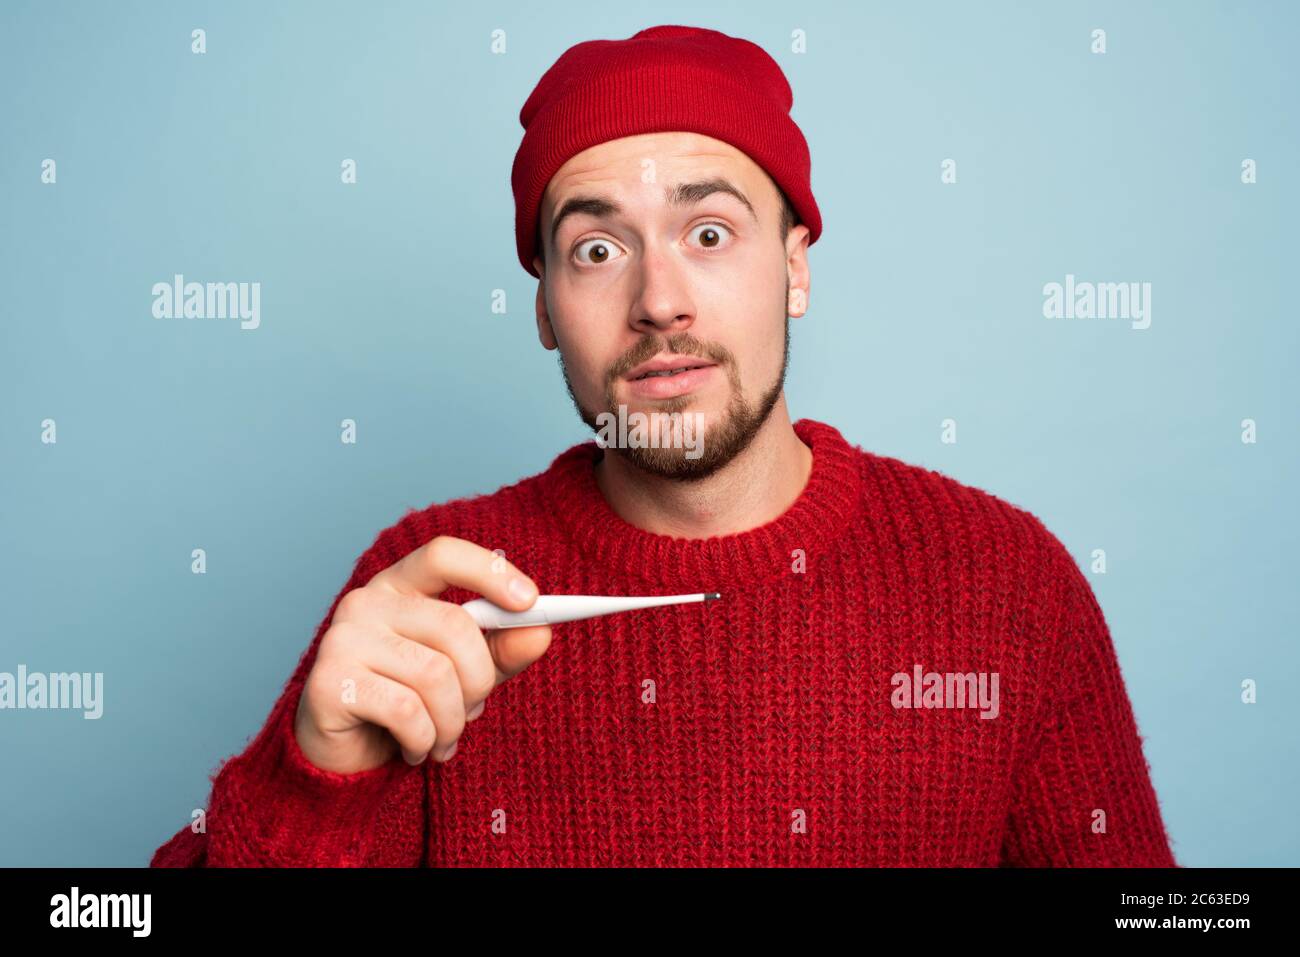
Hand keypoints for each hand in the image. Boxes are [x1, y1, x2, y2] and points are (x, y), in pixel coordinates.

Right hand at [293, 536, 550, 772]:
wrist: (348, 758)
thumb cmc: (410, 702)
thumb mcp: (466, 673)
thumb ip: (502, 649)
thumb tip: (540, 632)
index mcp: (398, 586)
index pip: (443, 555)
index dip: (489, 572)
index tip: (530, 602)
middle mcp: (365, 602)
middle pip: (453, 625)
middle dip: (480, 679)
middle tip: (474, 710)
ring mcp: (342, 639)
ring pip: (434, 675)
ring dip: (453, 720)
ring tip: (444, 738)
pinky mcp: (329, 683)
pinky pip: (407, 710)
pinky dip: (425, 739)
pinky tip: (417, 749)